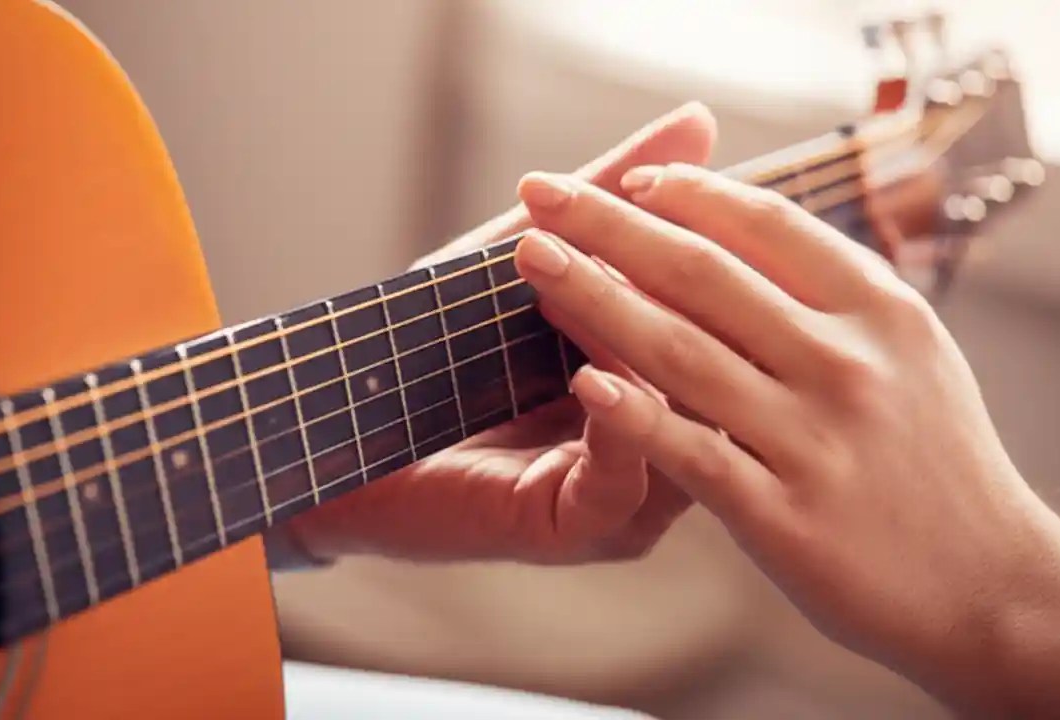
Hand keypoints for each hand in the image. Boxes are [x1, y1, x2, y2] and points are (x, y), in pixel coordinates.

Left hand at [282, 103, 714, 563]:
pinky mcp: (577, 528)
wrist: (331, 432)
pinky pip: (623, 486)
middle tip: (664, 222)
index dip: (723, 257)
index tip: (695, 190)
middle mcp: (660, 443)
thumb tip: (698, 120)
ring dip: (647, 354)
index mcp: (660, 382)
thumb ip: (610, 198)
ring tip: (612, 284)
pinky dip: (620, 430)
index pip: (728, 322)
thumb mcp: (524, 259)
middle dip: (691, 295)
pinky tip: (597, 379)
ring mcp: (626, 495)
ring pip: (680, 431)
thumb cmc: (433, 343)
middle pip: (718, 373)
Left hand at [510, 164, 1059, 715]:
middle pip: (706, 272)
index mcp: (882, 311)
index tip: (631, 178)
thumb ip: (840, 297)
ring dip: (594, 297)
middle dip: (610, 224)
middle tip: (542, 190)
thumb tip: (761, 230)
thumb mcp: (914, 358)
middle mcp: (848, 362)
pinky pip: (691, 451)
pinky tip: (579, 380)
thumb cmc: (942, 468)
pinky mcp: (782, 514)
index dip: (692, 193)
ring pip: (681, 350)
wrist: (996, 589)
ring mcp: (814, 438)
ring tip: (530, 259)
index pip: (770, 226)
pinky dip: (631, 413)